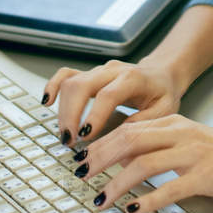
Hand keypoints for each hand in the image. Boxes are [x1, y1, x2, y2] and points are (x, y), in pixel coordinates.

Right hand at [43, 57, 183, 147]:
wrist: (162, 74)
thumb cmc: (163, 94)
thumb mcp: (164, 111)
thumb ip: (144, 124)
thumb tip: (121, 142)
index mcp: (133, 78)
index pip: (108, 94)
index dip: (95, 115)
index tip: (85, 137)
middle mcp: (112, 71)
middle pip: (82, 85)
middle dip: (71, 115)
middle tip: (69, 141)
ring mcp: (98, 71)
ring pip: (71, 82)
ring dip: (63, 110)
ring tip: (65, 136)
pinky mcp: (89, 75)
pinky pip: (66, 75)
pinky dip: (53, 86)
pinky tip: (47, 102)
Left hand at [77, 114, 212, 212]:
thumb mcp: (193, 142)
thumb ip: (162, 145)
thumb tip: (127, 158)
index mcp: (176, 123)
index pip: (128, 128)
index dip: (100, 144)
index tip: (82, 158)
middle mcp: (182, 133)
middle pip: (128, 140)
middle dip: (99, 159)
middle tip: (80, 175)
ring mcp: (194, 153)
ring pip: (143, 164)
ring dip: (117, 184)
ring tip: (101, 199)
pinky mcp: (207, 175)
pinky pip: (169, 188)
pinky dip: (148, 201)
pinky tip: (134, 211)